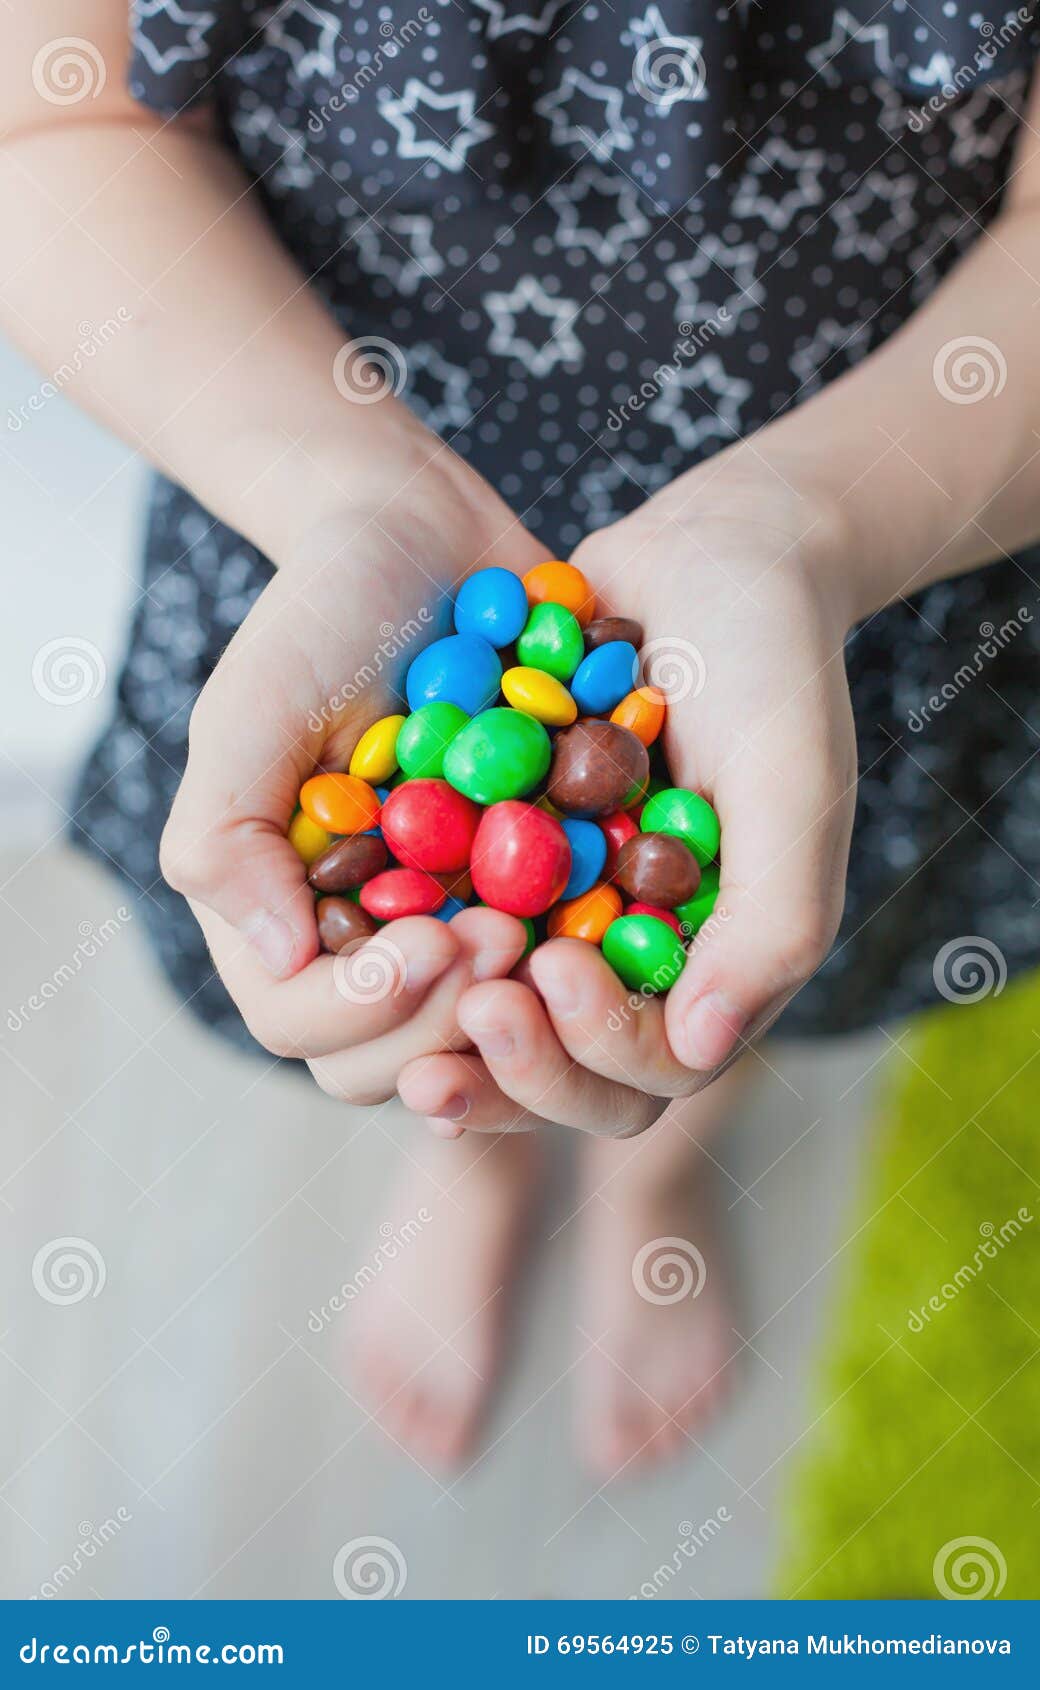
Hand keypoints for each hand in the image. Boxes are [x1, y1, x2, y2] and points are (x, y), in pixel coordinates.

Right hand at [161, 444, 545, 1102]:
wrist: (430, 540)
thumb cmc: (324, 614)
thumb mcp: (251, 709)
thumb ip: (227, 836)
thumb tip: (277, 957)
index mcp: (286, 915)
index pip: (306, 1024)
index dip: (367, 1004)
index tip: (433, 935)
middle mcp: (370, 938)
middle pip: (398, 1056)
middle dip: (451, 1016)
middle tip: (506, 936)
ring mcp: (455, 922)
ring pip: (489, 1037)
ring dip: (525, 1012)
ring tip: (556, 936)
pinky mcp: (536, 894)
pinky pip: (567, 968)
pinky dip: (591, 965)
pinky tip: (618, 927)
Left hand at [398, 457, 857, 1134]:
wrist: (707, 557)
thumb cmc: (769, 667)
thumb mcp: (791, 785)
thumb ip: (769, 923)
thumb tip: (701, 1051)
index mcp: (713, 965)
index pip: (654, 1070)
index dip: (596, 1048)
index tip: (551, 971)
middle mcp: (634, 959)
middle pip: (566, 1075)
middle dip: (514, 1061)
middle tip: (472, 1002)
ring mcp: (567, 917)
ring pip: (495, 1023)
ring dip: (445, 1021)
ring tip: (403, 977)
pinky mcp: (503, 865)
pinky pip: (447, 932)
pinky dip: (407, 942)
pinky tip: (355, 931)